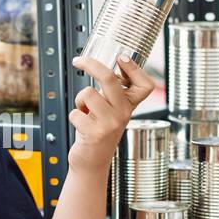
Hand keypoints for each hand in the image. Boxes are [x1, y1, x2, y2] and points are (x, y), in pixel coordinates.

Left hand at [67, 53, 156, 172]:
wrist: (92, 161)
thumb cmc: (100, 131)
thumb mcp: (112, 111)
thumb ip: (112, 93)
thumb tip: (101, 66)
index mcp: (130, 106)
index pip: (144, 84)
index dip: (134, 68)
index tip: (121, 57)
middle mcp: (123, 114)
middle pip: (109, 79)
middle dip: (91, 65)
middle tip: (79, 61)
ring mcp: (110, 124)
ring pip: (88, 93)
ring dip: (80, 100)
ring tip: (85, 110)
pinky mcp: (95, 133)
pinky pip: (76, 112)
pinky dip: (74, 116)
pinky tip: (82, 124)